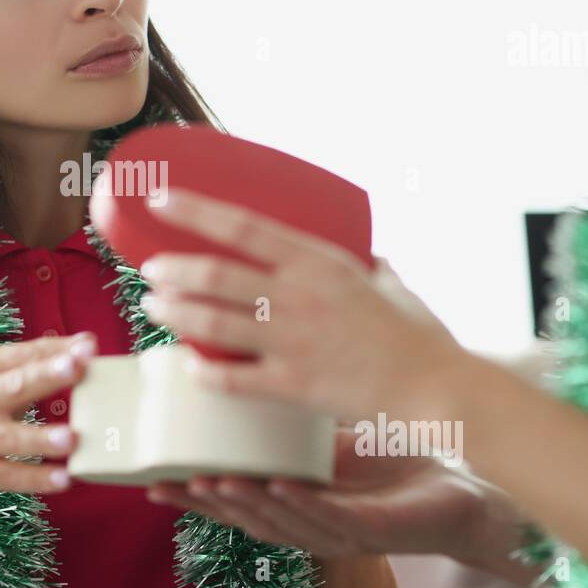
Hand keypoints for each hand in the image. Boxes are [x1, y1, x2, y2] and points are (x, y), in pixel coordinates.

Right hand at [0, 332, 94, 518]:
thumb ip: (32, 368)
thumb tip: (86, 345)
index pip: (20, 356)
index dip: (54, 350)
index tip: (89, 346)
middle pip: (12, 386)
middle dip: (44, 376)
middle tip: (75, 368)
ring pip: (9, 437)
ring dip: (41, 437)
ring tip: (72, 439)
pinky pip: (6, 476)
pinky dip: (34, 477)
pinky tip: (62, 478)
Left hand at [137, 187, 472, 422]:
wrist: (436, 388)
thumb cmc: (418, 336)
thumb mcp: (391, 282)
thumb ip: (370, 267)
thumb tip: (370, 254)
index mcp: (320, 262)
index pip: (244, 225)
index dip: (195, 211)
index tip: (161, 200)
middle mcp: (300, 296)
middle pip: (216, 274)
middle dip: (172, 268)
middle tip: (150, 268)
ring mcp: (293, 341)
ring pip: (213, 322)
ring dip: (174, 312)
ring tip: (152, 306)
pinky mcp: (293, 385)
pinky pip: (232, 378)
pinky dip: (203, 371)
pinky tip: (188, 364)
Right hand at [146, 429, 499, 560]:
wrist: (468, 490)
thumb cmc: (399, 462)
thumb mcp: (338, 435)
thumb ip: (300, 410)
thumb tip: (262, 354)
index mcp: (298, 500)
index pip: (237, 498)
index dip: (195, 491)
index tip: (154, 476)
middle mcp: (312, 522)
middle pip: (247, 518)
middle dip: (207, 501)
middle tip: (169, 479)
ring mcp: (342, 530)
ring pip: (282, 523)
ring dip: (246, 502)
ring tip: (215, 479)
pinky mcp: (375, 530)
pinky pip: (331, 516)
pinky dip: (302, 502)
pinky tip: (280, 483)